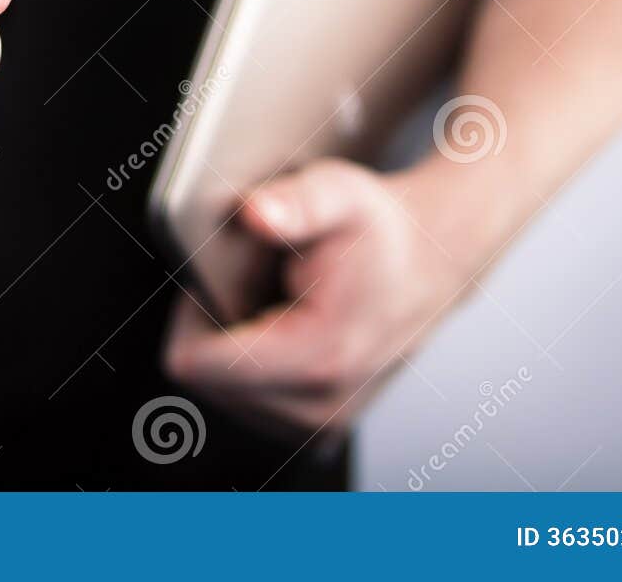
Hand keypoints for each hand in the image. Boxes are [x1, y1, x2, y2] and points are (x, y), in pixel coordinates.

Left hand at [162, 158, 462, 433]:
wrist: (429, 262)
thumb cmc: (379, 229)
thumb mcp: (338, 192)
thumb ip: (294, 203)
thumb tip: (253, 213)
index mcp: (318, 356)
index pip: (195, 364)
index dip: (192, 310)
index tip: (221, 277)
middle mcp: (319, 406)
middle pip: (203, 379)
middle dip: (213, 326)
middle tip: (256, 284)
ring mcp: (319, 424)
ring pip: (220, 393)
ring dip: (232, 346)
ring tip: (276, 304)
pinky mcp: (316, 429)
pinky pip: (245, 402)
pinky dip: (251, 365)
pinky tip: (284, 329)